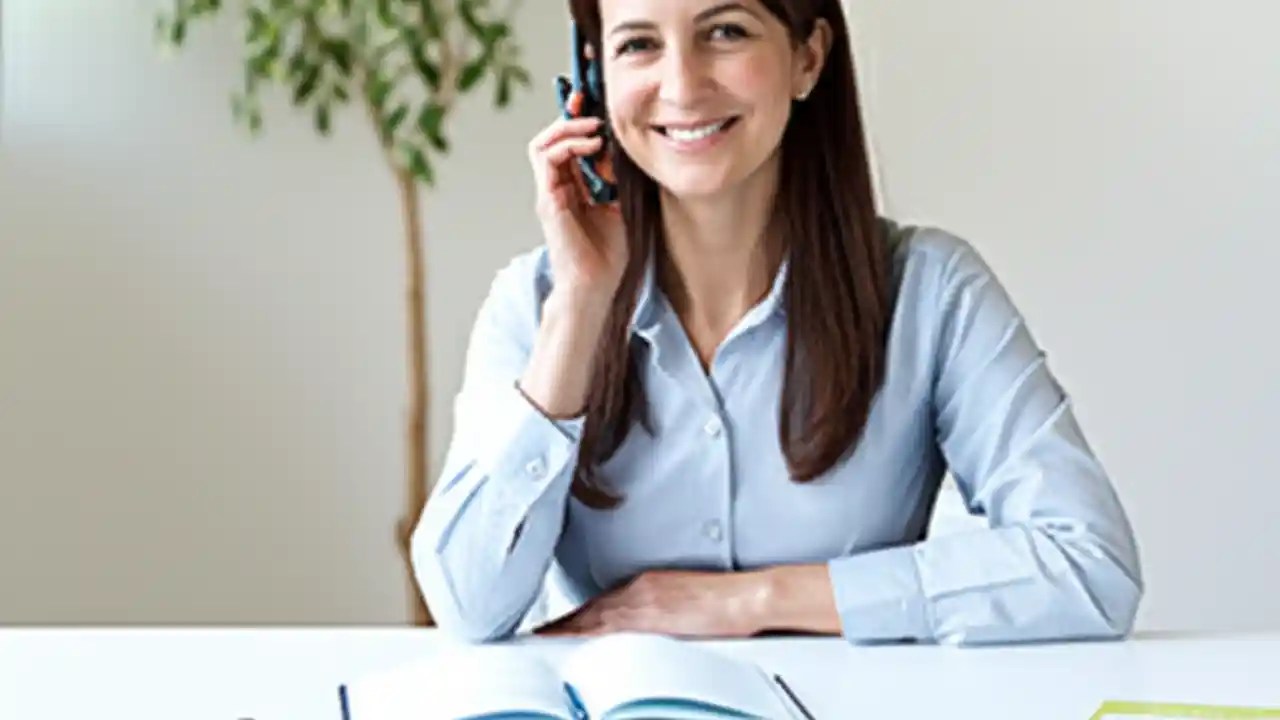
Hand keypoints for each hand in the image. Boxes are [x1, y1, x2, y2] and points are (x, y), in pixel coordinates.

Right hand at [528, 115, 626, 299]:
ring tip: (594, 127)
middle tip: (589, 102)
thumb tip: (623, 150)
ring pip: (543, 144)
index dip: (578, 122)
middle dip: (569, 116)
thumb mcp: (620, 205)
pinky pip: (547, 160)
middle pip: (551, 138)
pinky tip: (593, 146)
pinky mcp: (548, 200)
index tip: (596, 105)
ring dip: (568, 129)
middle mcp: (556, 187)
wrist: (597, 286)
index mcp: (572, 188)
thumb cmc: (609, 254)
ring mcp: (549, 193)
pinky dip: (568, 146)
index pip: (568, 145)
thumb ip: (617, 179)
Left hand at [533, 569, 769, 638]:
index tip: (559, 626)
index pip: (601, 603)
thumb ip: (659, 610)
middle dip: (564, 624)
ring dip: (567, 630)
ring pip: (592, 618)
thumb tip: (649, 627)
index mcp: (646, 585)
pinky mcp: (648, 618)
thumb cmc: (725, 600)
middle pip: (591, 610)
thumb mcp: (684, 599)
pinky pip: (605, 630)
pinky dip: (584, 635)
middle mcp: (638, 591)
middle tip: (539, 635)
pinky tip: (570, 644)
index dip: (577, 616)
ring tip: (544, 640)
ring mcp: (641, 604)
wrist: (745, 597)